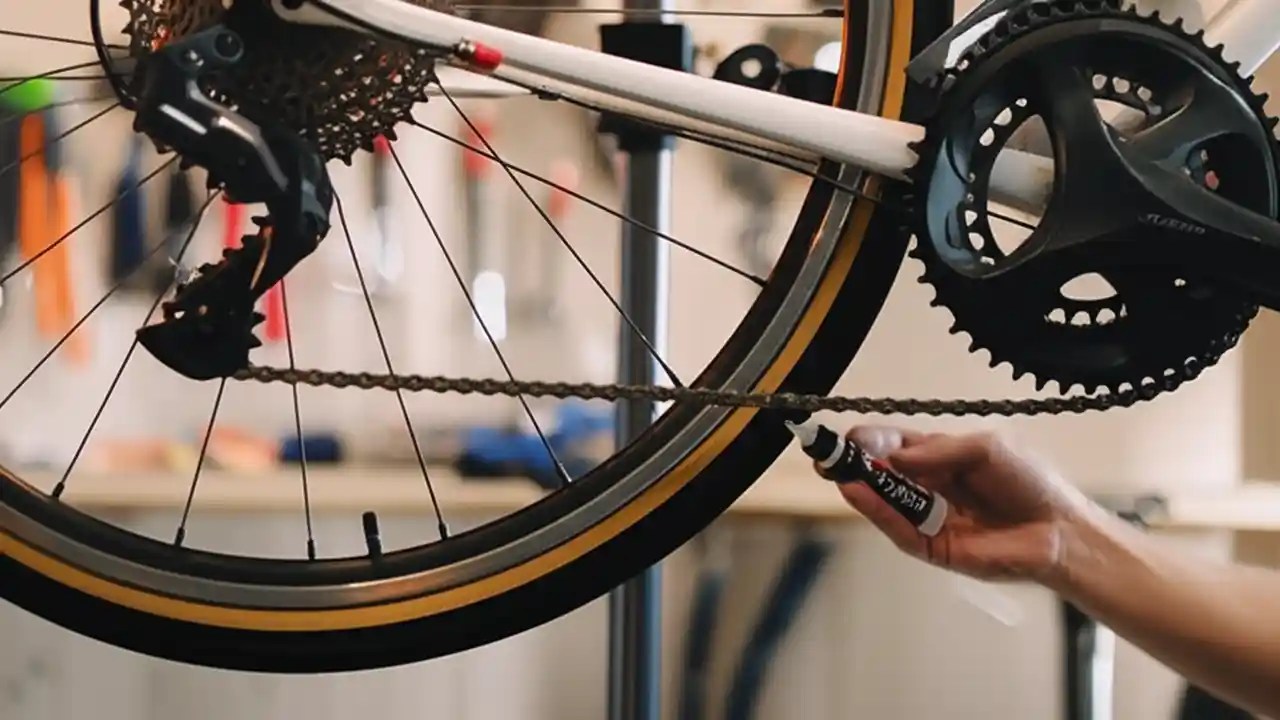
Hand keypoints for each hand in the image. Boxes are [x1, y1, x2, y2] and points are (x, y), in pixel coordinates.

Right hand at [826, 426, 1093, 584]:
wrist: (1059, 530)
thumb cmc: (1028, 481)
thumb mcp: (985, 448)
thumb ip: (937, 451)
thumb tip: (893, 455)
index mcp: (938, 458)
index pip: (893, 445)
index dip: (869, 440)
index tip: (848, 436)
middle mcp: (927, 487)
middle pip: (880, 473)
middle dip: (853, 463)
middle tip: (828, 455)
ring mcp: (927, 518)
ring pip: (883, 502)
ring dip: (859, 487)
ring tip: (838, 472)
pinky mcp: (931, 546)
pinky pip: (897, 529)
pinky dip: (877, 512)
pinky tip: (859, 494)